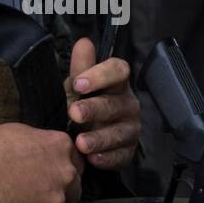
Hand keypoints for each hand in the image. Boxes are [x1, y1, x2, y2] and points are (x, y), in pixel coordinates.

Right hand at [0, 123, 82, 202]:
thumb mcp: (22, 133)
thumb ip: (44, 145)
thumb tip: (46, 153)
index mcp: (62, 146)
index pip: (76, 162)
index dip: (61, 171)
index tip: (49, 177)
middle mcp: (67, 171)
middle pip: (74, 186)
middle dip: (60, 190)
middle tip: (38, 194)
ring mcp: (57, 197)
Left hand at [65, 37, 139, 170]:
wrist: (81, 137)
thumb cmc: (81, 104)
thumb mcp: (76, 86)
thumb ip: (80, 67)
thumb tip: (83, 42)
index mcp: (116, 83)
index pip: (119, 71)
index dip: (100, 75)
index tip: (78, 83)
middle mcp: (128, 104)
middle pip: (116, 104)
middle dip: (94, 109)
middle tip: (73, 113)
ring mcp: (130, 129)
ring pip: (119, 132)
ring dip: (99, 138)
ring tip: (80, 143)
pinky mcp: (128, 152)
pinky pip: (121, 156)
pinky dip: (107, 158)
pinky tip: (92, 160)